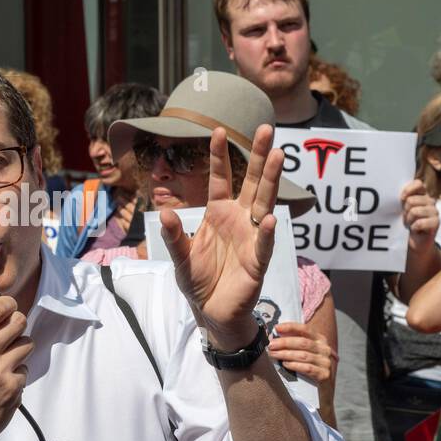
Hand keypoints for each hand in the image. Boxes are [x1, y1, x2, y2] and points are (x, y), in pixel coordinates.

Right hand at [0, 286, 33, 440]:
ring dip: (18, 348)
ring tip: (4, 356)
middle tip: (9, 329)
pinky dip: (17, 373)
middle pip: (18, 323)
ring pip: (27, 345)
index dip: (7, 303)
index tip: (6, 306)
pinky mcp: (14, 390)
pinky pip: (25, 369)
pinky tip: (2, 380)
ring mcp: (1, 375)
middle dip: (16, 322)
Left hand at [160, 125, 280, 349]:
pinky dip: (265, 234)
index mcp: (219, 214)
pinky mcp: (257, 262)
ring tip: (277, 156)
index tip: (218, 129)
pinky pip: (263, 245)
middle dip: (259, 156)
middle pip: (251, 182)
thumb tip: (164, 212)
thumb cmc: (199, 281)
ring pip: (264, 204)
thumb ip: (174, 236)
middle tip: (267, 129)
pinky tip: (268, 220)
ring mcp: (251, 238)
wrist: (212, 312)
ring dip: (270, 181)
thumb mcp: (180, 257)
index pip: (220, 179)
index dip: (219, 156)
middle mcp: (239, 220)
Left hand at [268, 321, 336, 382]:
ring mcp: (325, 362)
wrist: (321, 389)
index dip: (290, 327)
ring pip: (303, 355)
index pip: (305, 329)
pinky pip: (307, 368)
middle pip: (303, 342)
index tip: (276, 328)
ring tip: (273, 354)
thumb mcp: (304, 352)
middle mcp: (324, 349)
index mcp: (320, 339)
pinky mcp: (324, 375)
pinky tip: (285, 364)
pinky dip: (295, 365)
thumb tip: (273, 337)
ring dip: (286, 354)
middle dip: (284, 343)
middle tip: (271, 345)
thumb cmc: (308, 366)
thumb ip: (293, 343)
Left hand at [401, 179, 439, 252]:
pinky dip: (414, 227)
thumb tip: (401, 193)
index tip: (401, 199)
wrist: (414, 240)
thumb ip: (404, 197)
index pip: (418, 184)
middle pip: (411, 200)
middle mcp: (430, 201)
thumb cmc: (407, 222)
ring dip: (408, 220)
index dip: (407, 191)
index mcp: (422, 194)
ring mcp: (434, 211)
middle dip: (405, 211)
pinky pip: (420, 223)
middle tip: (407, 217)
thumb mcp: (403, 207)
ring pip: (414, 211)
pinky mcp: (436, 222)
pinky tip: (416, 229)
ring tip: (410, 224)